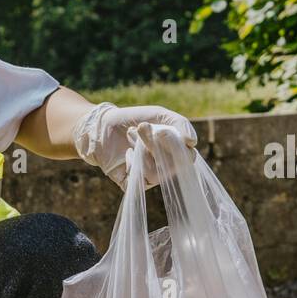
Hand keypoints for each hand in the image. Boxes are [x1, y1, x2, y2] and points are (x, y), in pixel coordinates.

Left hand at [73, 102, 197, 189]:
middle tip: (141, 128)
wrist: (103, 125)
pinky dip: (132, 164)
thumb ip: (179, 123)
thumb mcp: (159, 114)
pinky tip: (127, 153)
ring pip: (155, 175)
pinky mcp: (132, 182)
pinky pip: (138, 182)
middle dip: (154, 146)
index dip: (176, 148)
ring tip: (131, 135)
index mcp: (175, 151)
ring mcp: (148, 175)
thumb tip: (192, 142)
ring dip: (142, 152)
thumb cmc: (135, 119)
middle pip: (171, 167)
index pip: (187, 158)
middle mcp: (164, 166)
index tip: (159, 132)